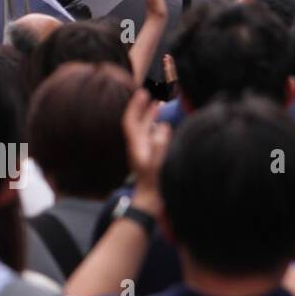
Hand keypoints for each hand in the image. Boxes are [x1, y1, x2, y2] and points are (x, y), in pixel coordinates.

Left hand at [122, 88, 169, 209]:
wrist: (151, 203)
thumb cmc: (155, 185)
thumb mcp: (157, 164)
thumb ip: (160, 144)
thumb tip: (162, 126)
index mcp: (136, 146)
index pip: (131, 121)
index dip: (135, 106)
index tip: (142, 93)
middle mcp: (137, 146)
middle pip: (137, 122)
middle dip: (143, 108)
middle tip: (152, 94)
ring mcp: (143, 152)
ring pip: (144, 129)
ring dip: (150, 116)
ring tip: (158, 104)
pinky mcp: (149, 157)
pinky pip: (151, 137)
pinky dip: (156, 127)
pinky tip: (163, 125)